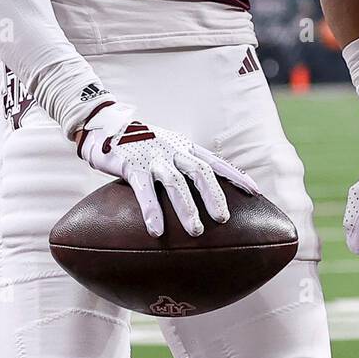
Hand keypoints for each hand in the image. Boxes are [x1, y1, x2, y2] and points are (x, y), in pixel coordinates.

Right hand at [76, 99, 260, 237]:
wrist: (103, 126)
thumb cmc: (138, 145)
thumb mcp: (165, 149)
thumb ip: (181, 165)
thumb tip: (200, 195)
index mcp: (183, 147)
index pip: (215, 161)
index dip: (235, 176)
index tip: (255, 192)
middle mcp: (172, 149)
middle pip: (199, 171)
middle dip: (214, 195)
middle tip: (224, 219)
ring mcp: (152, 156)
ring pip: (174, 182)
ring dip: (187, 208)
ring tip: (196, 232)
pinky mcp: (130, 164)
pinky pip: (143, 190)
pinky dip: (151, 210)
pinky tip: (156, 231)